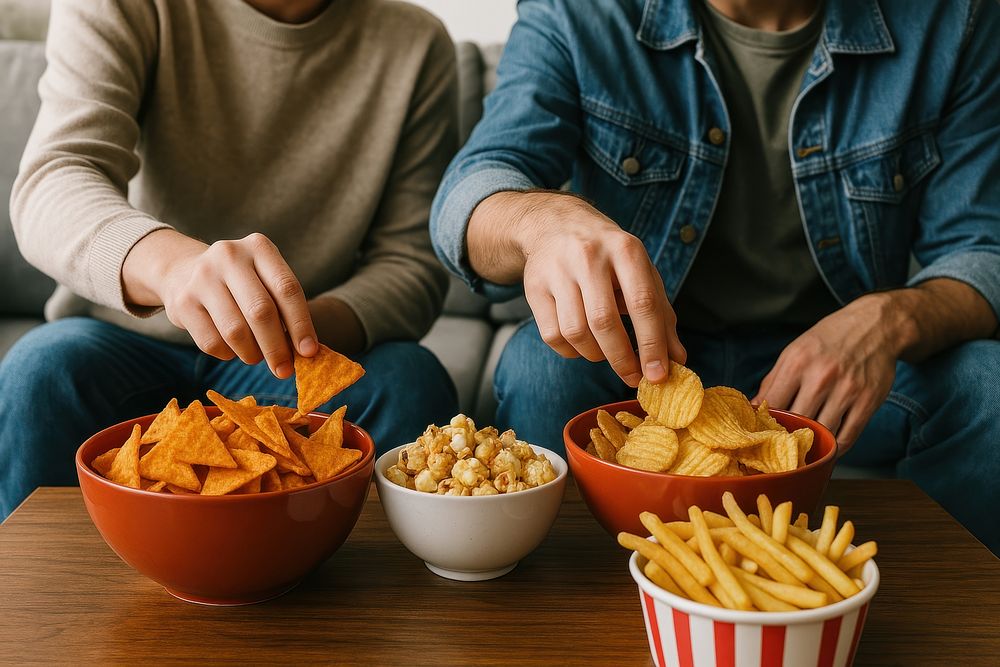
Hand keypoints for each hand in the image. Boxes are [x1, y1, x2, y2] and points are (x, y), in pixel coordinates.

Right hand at [123, 230, 317, 376]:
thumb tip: (304, 351)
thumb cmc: (241, 283)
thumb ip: (284, 308)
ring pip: (235, 331)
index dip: (301, 324)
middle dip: (277, 347)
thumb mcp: (264, 280)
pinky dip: (228, 354)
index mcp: (259, 248)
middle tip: (285, 370)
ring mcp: (202, 278)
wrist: (182, 272)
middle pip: (261, 311)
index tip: (309, 352)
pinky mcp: (182, 302)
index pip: (287, 289)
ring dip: (252, 354)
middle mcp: (229, 256)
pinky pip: (212, 342)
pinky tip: (232, 349)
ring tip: (257, 357)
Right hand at [510, 193, 685, 385]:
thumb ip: (661, 315)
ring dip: (596, 355)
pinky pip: (553, 336)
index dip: (651, 344)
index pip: (642, 303)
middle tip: (633, 378)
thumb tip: (677, 360)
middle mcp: (589, 256)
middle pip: (604, 321)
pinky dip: (571, 352)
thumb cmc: (608, 256)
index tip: (658, 375)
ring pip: (576, 332)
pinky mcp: (534, 286)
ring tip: (605, 352)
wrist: (555, 225)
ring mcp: (557, 270)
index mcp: (625, 249)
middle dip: (622, 358)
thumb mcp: (641, 273)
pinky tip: (582, 344)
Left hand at [752, 294, 900, 455]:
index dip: (765, 422)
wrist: (875, 325)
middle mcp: (822, 376)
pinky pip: (848, 437)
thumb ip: (773, 381)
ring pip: (823, 433)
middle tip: (784, 444)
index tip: (763, 431)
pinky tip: (828, 445)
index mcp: (798, 362)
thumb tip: (753, 409)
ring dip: (813, 444)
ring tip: (806, 446)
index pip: (773, 404)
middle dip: (789, 435)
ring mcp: (848, 390)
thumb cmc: (829, 340)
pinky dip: (835, 447)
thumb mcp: (795, 352)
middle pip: (797, 422)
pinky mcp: (869, 401)